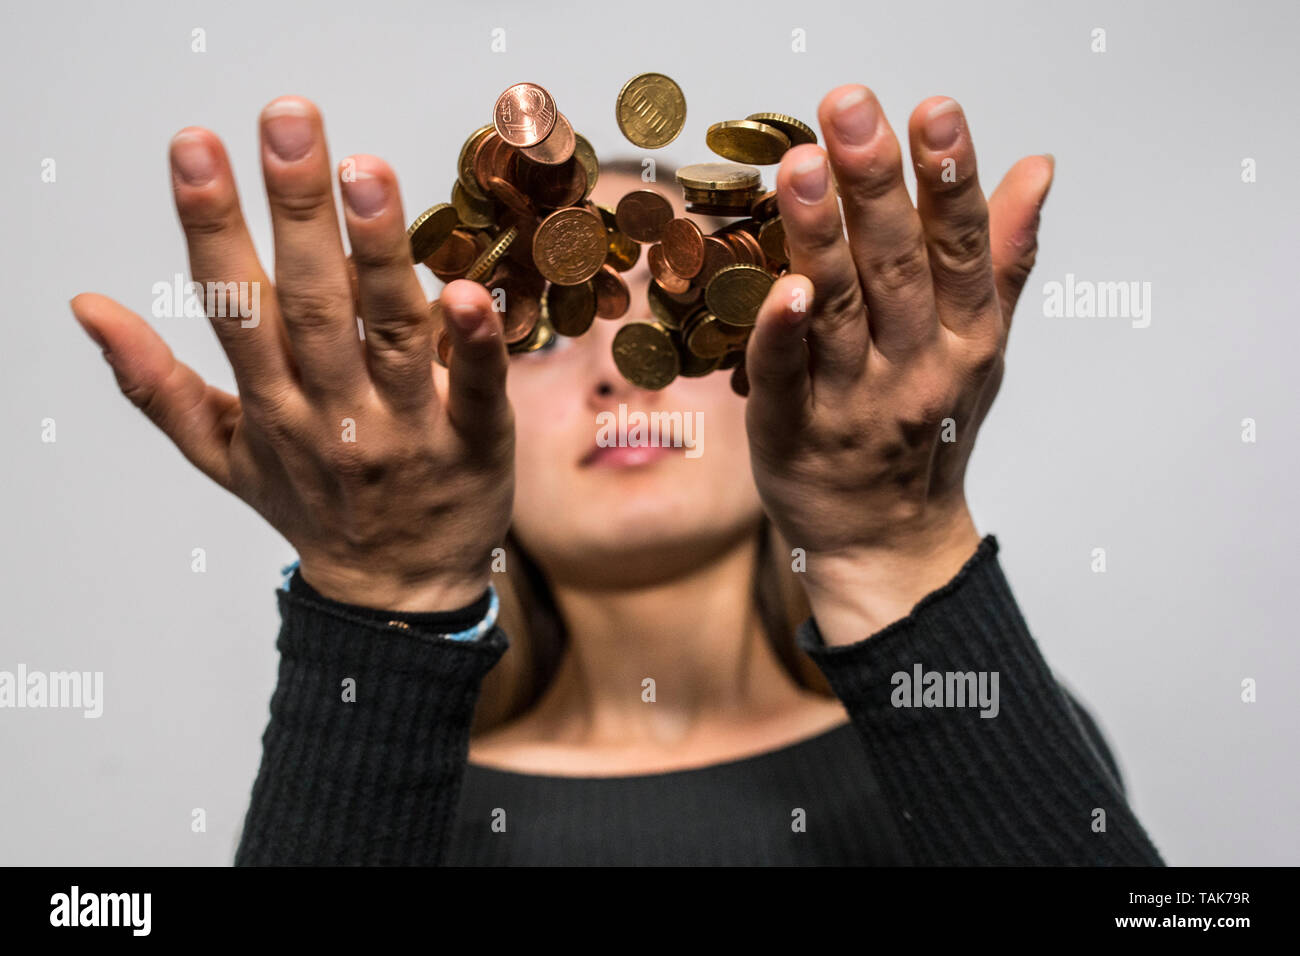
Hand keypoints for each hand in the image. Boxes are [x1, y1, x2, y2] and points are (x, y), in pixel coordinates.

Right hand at [70, 97, 513, 611]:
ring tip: (366, 170)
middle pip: (311, 305)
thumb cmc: (311, 510)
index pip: (233, 306)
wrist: (395, 597)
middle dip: (296, 212)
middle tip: (289, 122)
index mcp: (270, 406)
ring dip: (380, 253)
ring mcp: (405, 430)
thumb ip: (155, 385)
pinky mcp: (474, 444)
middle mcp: (333, 413)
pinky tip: (469, 291)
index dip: (211, 226)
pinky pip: (476, 391)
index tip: (194, 146)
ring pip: (391, 334)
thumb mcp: (221, 457)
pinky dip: (474, 346)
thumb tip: (87, 307)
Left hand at [743, 86, 1053, 643]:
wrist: (886, 540)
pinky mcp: (793, 434)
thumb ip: (1002, 259)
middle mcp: (915, 369)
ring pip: (839, 312)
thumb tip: (1037, 168)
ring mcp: (854, 405)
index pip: (962, 249)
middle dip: (876, 185)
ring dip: (821, 239)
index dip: (951, 179)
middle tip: (850, 110)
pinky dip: (782, 336)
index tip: (936, 109)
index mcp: (965, 339)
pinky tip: (779, 287)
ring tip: (802, 166)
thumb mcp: (982, 348)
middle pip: (897, 269)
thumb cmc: (932, 431)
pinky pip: (785, 379)